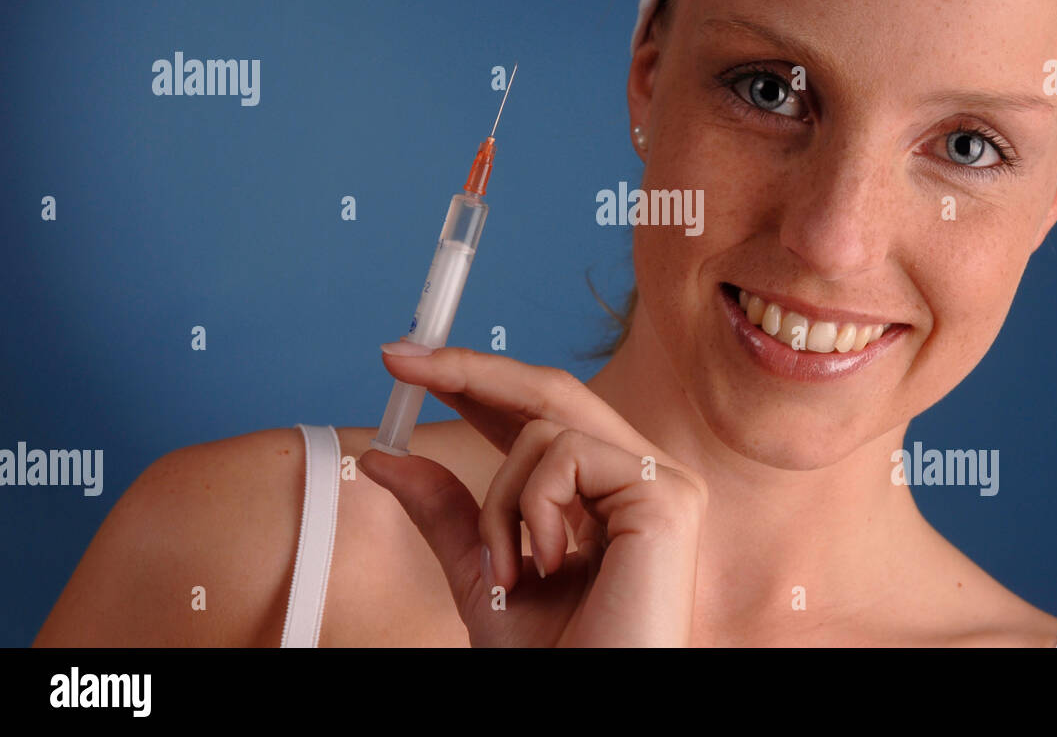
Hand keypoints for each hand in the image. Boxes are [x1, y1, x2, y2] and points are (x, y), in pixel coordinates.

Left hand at [358, 346, 707, 646]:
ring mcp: (663, 483)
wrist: (589, 707)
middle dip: (471, 370)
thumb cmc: (554, 660)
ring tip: (505, 572)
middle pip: (553, 392)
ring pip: (546, 427)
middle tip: (399, 359)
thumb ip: (447, 512)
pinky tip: (543, 564)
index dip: (480, 384)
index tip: (412, 364)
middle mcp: (644, 478)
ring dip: (498, 501)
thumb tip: (385, 456)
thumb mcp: (481, 573)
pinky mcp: (666, 495)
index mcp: (611, 494)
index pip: (543, 417)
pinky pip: (566, 453)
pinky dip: (529, 508)